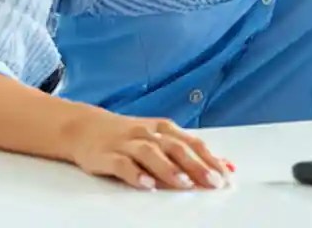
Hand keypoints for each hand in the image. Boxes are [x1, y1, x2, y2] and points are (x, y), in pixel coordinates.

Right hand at [66, 111, 233, 190]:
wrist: (85, 128)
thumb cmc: (130, 136)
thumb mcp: (161, 139)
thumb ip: (191, 152)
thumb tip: (226, 166)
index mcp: (165, 129)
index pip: (193, 143)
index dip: (210, 159)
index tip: (224, 176)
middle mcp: (148, 133)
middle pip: (176, 148)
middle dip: (196, 166)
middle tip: (212, 182)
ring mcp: (127, 143)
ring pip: (150, 153)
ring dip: (168, 169)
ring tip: (183, 183)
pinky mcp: (106, 155)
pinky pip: (122, 164)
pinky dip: (135, 174)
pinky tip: (146, 185)